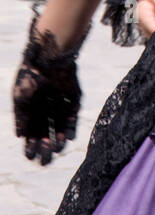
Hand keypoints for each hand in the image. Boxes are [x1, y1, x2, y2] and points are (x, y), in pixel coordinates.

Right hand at [13, 21, 80, 165]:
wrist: (50, 54)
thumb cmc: (31, 74)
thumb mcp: (20, 97)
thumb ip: (21, 116)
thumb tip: (19, 136)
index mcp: (32, 106)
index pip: (31, 130)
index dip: (30, 144)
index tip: (30, 157)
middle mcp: (46, 105)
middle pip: (46, 131)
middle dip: (44, 147)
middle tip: (45, 161)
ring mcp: (60, 101)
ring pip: (60, 126)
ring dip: (59, 138)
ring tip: (57, 148)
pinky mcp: (74, 96)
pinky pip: (73, 115)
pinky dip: (71, 126)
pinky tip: (68, 137)